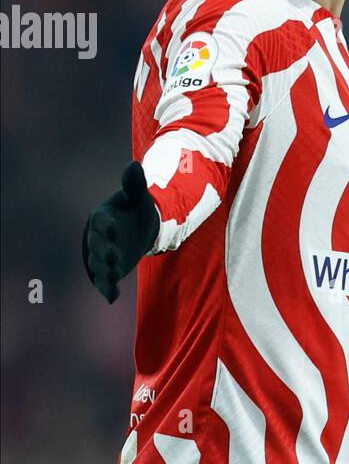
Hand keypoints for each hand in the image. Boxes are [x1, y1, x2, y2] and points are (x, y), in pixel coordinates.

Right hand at [82, 161, 160, 303]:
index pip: (101, 221)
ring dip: (104, 272)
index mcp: (103, 217)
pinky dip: (107, 289)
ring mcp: (103, 255)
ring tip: (112, 278)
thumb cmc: (131, 210)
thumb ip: (134, 184)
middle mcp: (99, 238)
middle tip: (112, 255)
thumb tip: (134, 165)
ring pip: (99, 265)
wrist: (133, 227)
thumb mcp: (136, 197)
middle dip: (104, 250)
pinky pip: (105, 281)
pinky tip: (112, 298)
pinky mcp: (109, 270)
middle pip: (98, 245)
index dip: (105, 224)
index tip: (112, 226)